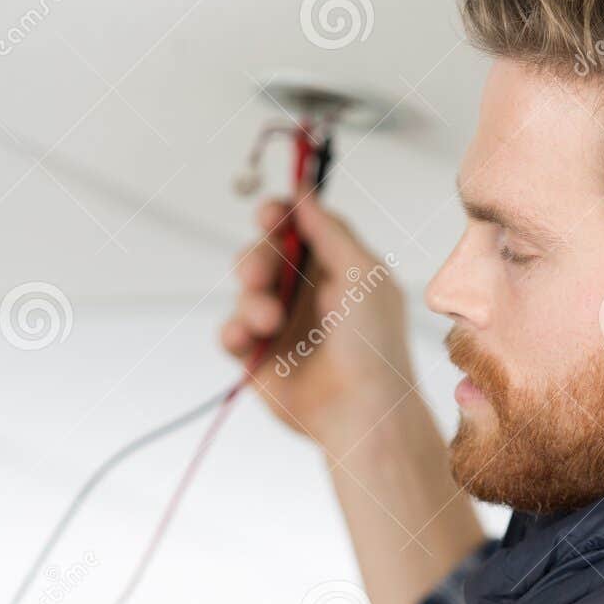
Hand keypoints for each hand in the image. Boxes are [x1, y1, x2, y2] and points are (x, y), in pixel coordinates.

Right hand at [219, 192, 413, 450]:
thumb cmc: (374, 344)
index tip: (270, 215)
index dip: (278, 216)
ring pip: (243, 291)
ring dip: (251, 300)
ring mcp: (281, 326)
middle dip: (256, 259)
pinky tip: (248, 338)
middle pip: (262, 254)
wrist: (362, 411)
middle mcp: (307, 294)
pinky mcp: (259, 358)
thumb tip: (304, 191)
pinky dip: (233, 330)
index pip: (296, 228)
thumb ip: (330, 229)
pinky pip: (230, 331)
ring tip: (269, 322)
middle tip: (260, 276)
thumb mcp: (363, 273)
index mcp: (336, 269)